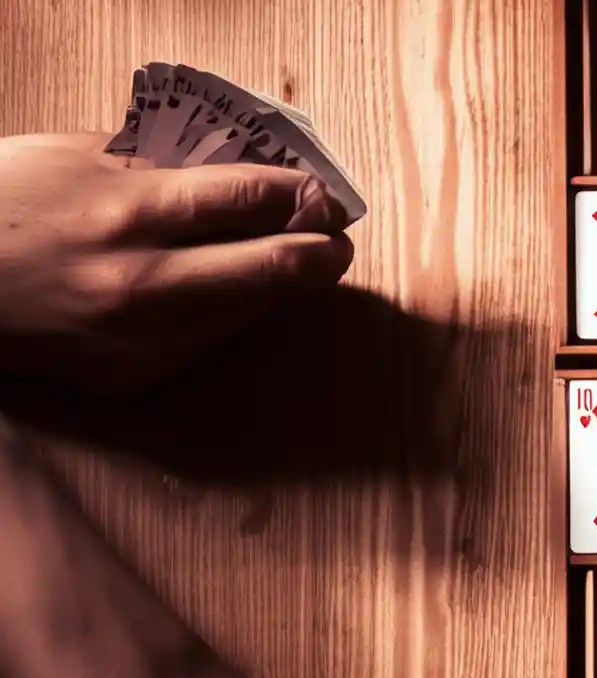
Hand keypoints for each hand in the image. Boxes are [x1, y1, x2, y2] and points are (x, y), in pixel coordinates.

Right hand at [0, 132, 353, 392]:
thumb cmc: (5, 205)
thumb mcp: (80, 157)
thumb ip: (169, 165)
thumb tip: (249, 168)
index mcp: (131, 213)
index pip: (255, 200)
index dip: (305, 194)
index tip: (322, 192)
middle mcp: (147, 283)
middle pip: (278, 267)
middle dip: (326, 250)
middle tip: (337, 237)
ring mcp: (144, 339)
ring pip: (256, 310)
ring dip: (288, 284)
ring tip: (299, 258)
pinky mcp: (137, 376)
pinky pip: (213, 339)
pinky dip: (235, 311)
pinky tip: (233, 291)